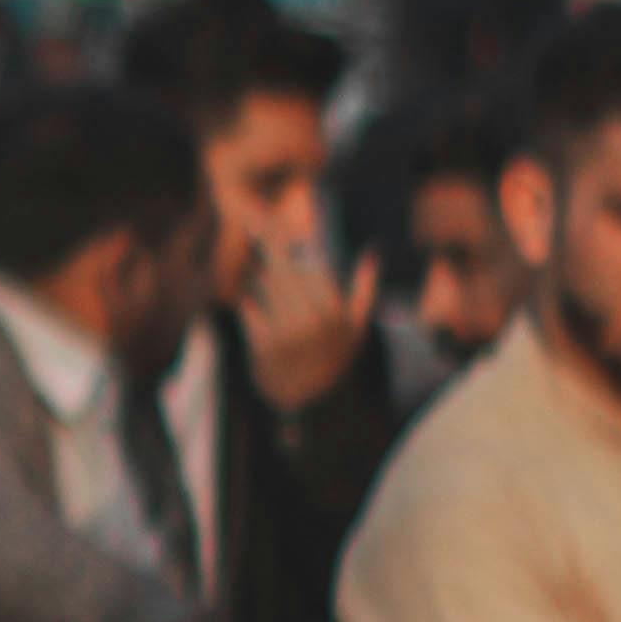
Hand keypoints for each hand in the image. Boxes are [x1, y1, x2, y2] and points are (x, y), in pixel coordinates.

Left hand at [230, 234, 380, 413]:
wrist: (310, 402)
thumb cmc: (335, 357)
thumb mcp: (358, 327)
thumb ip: (365, 289)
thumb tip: (372, 253)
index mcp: (338, 312)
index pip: (315, 265)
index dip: (295, 241)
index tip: (279, 222)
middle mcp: (314, 321)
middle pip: (284, 269)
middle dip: (268, 244)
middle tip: (252, 219)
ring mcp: (287, 334)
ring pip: (264, 285)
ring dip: (259, 276)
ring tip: (263, 280)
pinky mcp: (263, 345)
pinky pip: (248, 307)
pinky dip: (248, 301)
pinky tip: (252, 303)